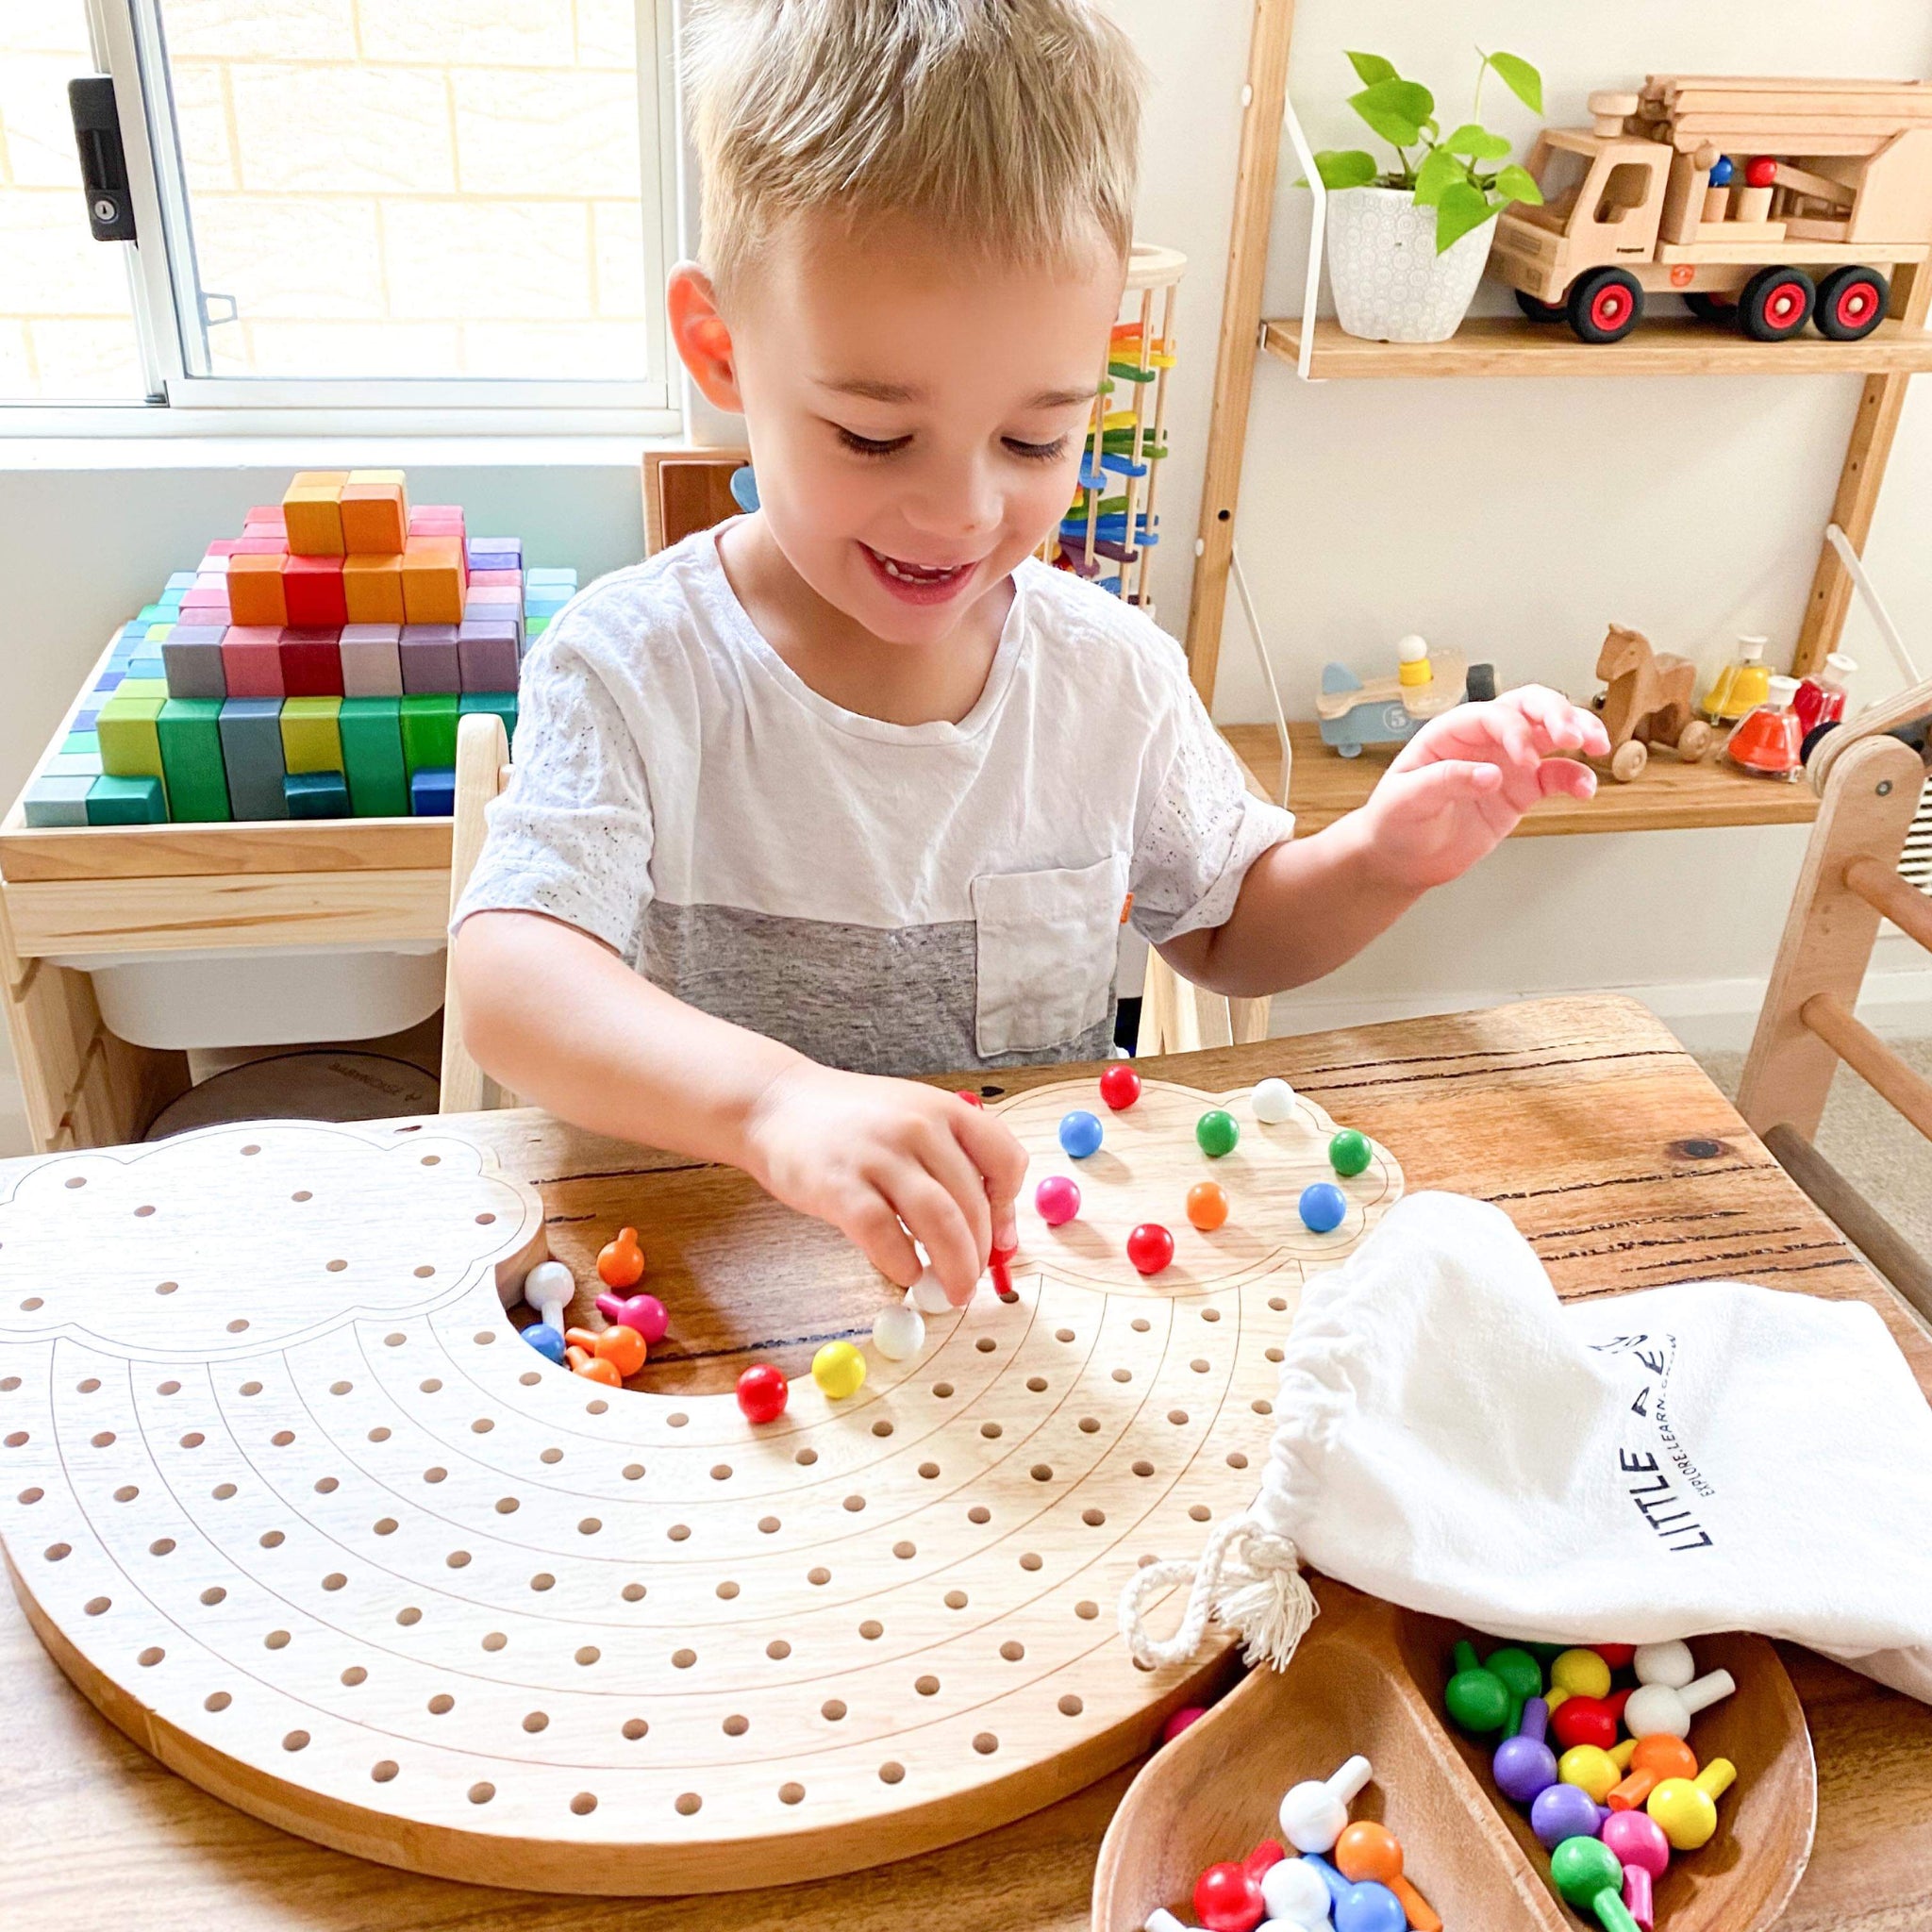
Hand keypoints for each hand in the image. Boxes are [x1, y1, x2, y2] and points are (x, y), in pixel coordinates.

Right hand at [740, 1063, 1029, 1304]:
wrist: (776, 1103)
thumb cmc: (850, 1121)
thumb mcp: (912, 1118)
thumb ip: (953, 1160)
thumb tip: (995, 1232)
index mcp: (944, 1109)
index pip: (1006, 1160)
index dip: (1008, 1208)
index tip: (999, 1239)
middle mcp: (918, 1127)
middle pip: (972, 1203)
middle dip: (979, 1255)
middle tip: (971, 1282)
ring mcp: (879, 1156)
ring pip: (940, 1223)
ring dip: (955, 1268)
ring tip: (953, 1293)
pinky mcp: (840, 1187)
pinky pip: (886, 1236)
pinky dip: (903, 1264)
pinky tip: (905, 1274)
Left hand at [1359, 685, 1609, 890]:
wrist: (1399, 858)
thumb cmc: (1394, 821)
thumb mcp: (1406, 800)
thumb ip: (1445, 781)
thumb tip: (1490, 775)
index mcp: (1451, 732)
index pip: (1492, 716)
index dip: (1514, 732)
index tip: (1525, 761)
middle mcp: (1482, 740)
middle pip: (1529, 707)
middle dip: (1557, 713)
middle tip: (1577, 735)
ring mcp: (1505, 762)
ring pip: (1550, 734)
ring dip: (1578, 732)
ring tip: (1597, 746)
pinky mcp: (1520, 790)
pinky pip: (1555, 775)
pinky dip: (1575, 778)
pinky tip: (1586, 788)